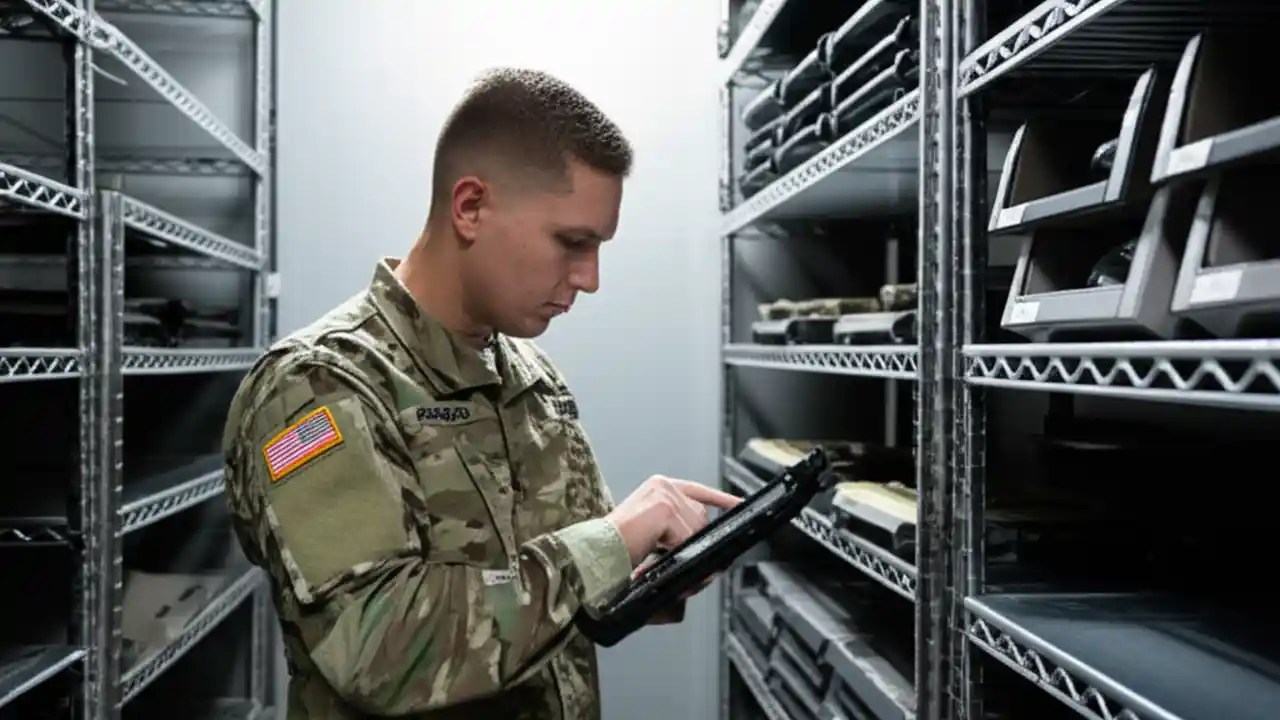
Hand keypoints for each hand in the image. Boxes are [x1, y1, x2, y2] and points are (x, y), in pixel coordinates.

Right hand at [606, 475, 741, 567]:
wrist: (595, 552)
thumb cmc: (618, 547)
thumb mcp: (653, 533)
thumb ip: (678, 530)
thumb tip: (705, 545)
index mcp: (658, 487)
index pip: (699, 491)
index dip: (720, 500)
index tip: (739, 506)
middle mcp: (663, 485)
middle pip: (701, 517)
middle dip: (693, 542)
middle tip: (668, 557)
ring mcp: (666, 495)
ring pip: (696, 531)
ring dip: (682, 550)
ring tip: (655, 555)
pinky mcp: (666, 509)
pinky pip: (687, 538)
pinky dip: (675, 552)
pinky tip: (654, 551)